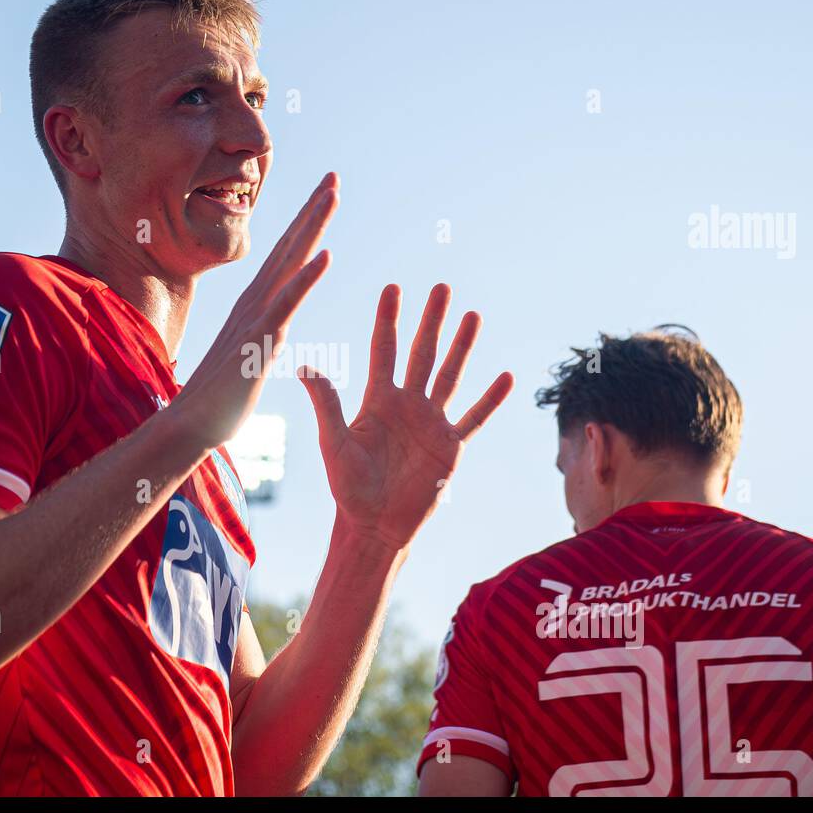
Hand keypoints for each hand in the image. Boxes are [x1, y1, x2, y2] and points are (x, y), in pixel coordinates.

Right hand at [172, 172, 339, 449]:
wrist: (189, 425)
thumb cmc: (218, 396)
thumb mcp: (245, 353)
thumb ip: (257, 333)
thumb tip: (264, 325)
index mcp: (254, 305)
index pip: (284, 256)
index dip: (305, 224)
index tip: (324, 195)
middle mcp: (254, 302)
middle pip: (289, 247)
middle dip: (313, 210)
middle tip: (334, 176)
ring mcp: (256, 318)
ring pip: (290, 264)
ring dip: (312, 227)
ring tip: (333, 195)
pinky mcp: (259, 341)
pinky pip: (286, 304)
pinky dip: (306, 279)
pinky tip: (326, 255)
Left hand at [299, 284, 513, 550]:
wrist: (374, 525)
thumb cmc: (348, 487)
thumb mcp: (334, 443)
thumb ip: (326, 405)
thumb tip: (306, 367)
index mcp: (377, 400)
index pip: (384, 350)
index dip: (388, 319)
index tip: (392, 287)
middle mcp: (406, 405)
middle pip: (422, 353)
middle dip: (431, 320)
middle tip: (441, 287)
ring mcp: (431, 423)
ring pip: (450, 376)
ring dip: (462, 346)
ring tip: (473, 315)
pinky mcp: (450, 447)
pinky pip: (474, 418)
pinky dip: (491, 399)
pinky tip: (506, 376)